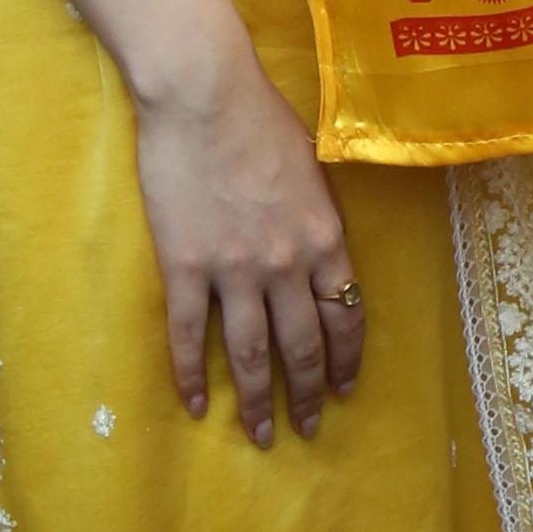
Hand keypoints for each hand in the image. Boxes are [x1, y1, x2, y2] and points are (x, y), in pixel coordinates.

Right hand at [125, 21, 363, 444]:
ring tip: (260, 436)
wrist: (204, 95)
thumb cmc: (261, 120)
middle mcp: (287, 264)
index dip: (346, 360)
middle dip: (309, 395)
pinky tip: (196, 404)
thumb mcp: (314, 170)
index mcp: (325, 239)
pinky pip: (191, 335)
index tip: (346, 389)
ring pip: (252, 353)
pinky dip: (192, 375)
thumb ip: (319, 219)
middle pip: (303, 347)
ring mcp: (235, 270)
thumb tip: (321, 252)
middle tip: (308, 430)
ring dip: (258, 401)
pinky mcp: (186, 266)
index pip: (345, 316)